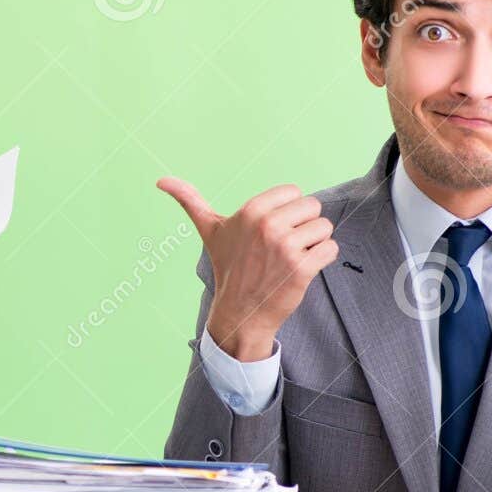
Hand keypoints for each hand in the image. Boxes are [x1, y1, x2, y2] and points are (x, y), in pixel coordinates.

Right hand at [157, 177, 337, 359]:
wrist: (240, 311)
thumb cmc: (228, 267)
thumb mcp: (209, 230)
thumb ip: (189, 200)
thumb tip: (160, 180)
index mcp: (251, 210)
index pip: (294, 192)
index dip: (288, 211)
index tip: (272, 230)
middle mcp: (268, 225)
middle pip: (313, 207)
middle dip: (304, 226)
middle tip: (284, 246)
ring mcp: (285, 247)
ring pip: (324, 228)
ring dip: (314, 243)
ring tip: (292, 258)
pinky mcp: (302, 269)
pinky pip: (331, 249)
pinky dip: (323, 259)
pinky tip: (302, 269)